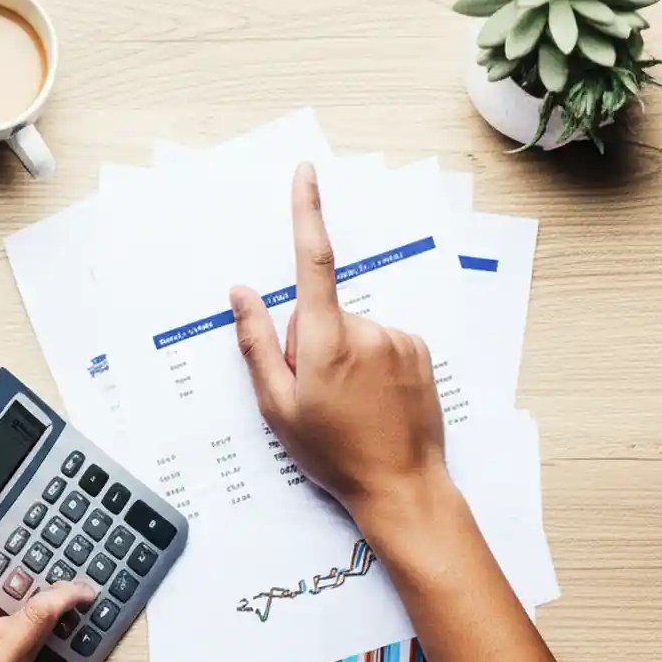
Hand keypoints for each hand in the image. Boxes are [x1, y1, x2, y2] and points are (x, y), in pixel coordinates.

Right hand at [229, 163, 450, 527]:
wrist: (402, 486)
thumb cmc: (333, 452)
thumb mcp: (277, 406)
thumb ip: (257, 344)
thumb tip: (242, 294)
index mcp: (325, 340)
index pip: (312, 261)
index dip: (307, 212)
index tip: (305, 175)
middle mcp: (365, 329)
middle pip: (321, 314)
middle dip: (310, 344)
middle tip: (316, 394)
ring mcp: (397, 339)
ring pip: (351, 331)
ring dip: (342, 357)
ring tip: (347, 405)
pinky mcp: (420, 351)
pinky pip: (380, 342)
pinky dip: (370, 364)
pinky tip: (371, 400)